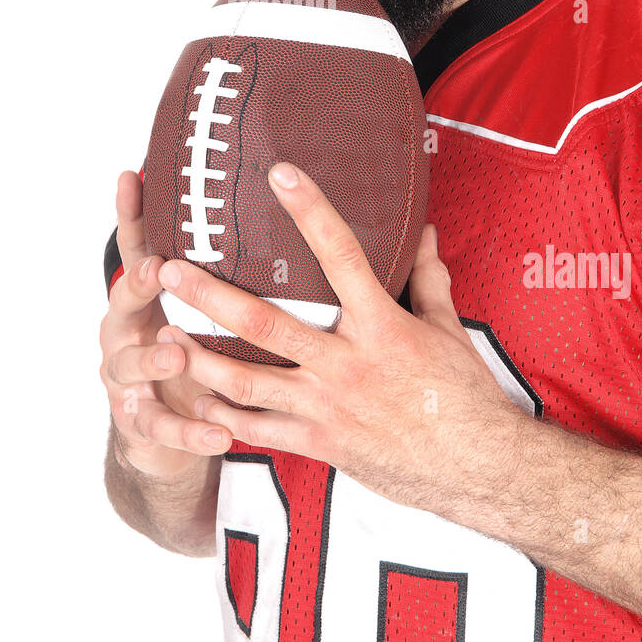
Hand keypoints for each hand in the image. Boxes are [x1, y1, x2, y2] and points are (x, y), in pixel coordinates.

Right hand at [98, 170, 231, 477]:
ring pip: (130, 365)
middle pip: (122, 302)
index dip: (130, 214)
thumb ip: (216, 269)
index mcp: (141, 298)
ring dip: (153, 358)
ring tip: (176, 354)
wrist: (159, 434)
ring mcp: (125, 379)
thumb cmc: (189, 354)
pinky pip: (162, 427)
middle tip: (159, 270)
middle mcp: (124, 332)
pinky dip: (189, 432)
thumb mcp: (195, 309)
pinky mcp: (140, 424)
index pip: (135, 248)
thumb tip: (257, 207)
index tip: (132, 178)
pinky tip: (219, 434)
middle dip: (138, 285)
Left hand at [154, 162, 521, 517]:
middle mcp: (346, 364)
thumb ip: (426, 277)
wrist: (479, 469)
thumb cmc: (465, 395)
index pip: (341, 254)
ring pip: (246, 381)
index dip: (310, 209)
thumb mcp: (448, 328)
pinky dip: (223, 415)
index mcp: (381, 325)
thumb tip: (424, 231)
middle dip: (209, 296)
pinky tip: (196, 394)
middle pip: (264, 323)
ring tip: (163, 332)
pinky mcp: (320, 443)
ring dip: (199, 357)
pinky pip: (260, 430)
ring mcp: (328, 407)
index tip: (280, 173)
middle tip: (169, 270)